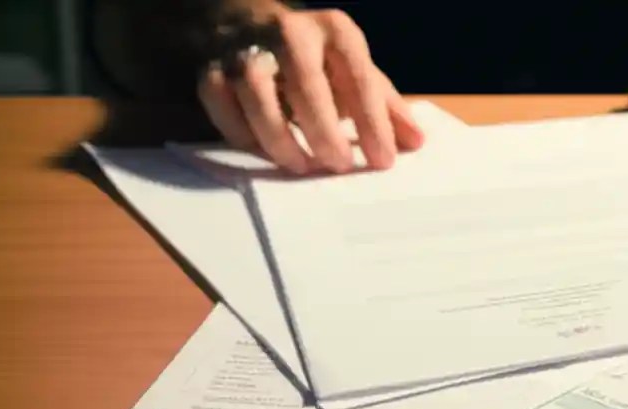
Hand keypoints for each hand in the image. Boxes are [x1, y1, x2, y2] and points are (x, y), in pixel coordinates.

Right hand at [196, 7, 422, 173]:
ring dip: (280, 138)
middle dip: (324, 131)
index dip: (373, 123)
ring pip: (257, 94)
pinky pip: (224, 108)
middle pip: (306, 84)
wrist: (248, 22)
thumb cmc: (316, 58)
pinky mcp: (211, 70)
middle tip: (339, 166)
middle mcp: (290, 32)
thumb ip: (385, 106)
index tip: (383, 161)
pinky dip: (245, 137)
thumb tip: (416, 142)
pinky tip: (268, 153)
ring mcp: (246, 48)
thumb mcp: (356, 71)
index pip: (359, 78)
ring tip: (302, 165)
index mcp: (335, 31)